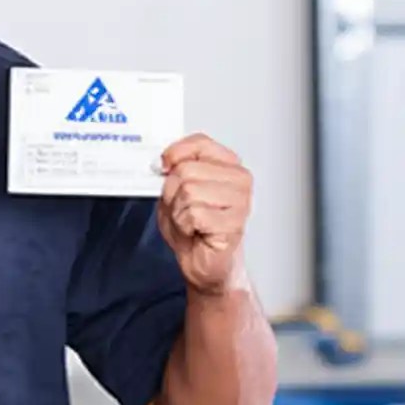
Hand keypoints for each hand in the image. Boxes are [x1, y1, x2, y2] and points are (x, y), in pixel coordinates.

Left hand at [157, 133, 253, 295]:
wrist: (200, 261)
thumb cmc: (192, 226)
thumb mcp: (175, 188)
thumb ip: (172, 169)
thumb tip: (164, 161)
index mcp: (227, 165)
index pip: (199, 143)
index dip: (175, 154)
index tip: (165, 167)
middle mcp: (239, 180)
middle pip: (187, 170)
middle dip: (173, 193)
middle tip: (183, 208)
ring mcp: (241, 201)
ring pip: (189, 191)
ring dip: (179, 211)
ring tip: (191, 221)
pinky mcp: (235, 223)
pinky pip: (194, 214)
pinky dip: (185, 225)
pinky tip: (197, 231)